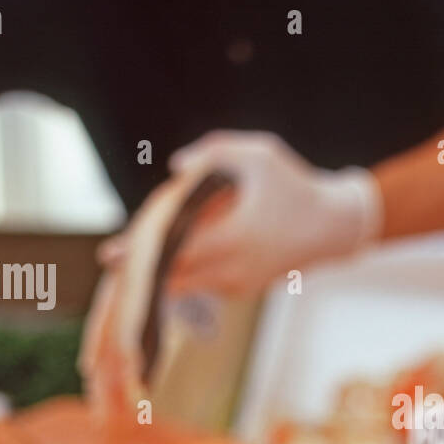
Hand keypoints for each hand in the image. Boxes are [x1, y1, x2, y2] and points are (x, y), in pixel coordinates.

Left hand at [99, 131, 381, 295]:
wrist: (335, 227)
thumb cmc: (296, 186)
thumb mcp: (259, 155)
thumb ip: (214, 153)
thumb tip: (175, 169)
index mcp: (233, 238)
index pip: (174, 250)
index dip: (139, 253)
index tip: (108, 254)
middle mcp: (233, 270)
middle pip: (173, 276)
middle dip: (142, 268)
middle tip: (115, 256)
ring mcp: (239, 285)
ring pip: (187, 285)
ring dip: (163, 270)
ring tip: (142, 253)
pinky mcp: (244, 290)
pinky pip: (204, 284)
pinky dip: (186, 272)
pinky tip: (175, 254)